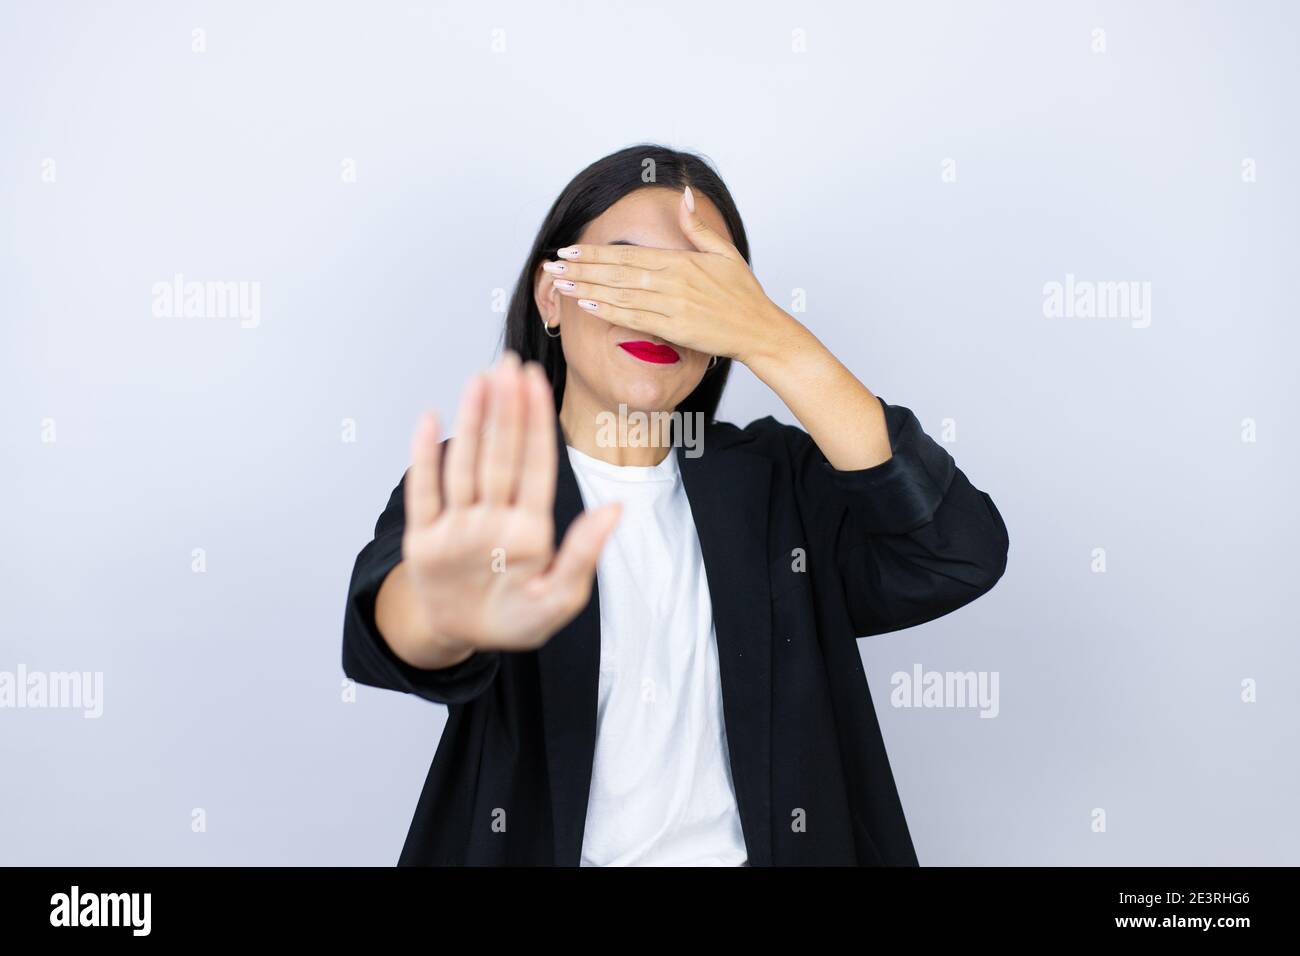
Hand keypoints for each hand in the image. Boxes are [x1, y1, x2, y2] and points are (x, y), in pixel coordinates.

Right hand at [397, 352, 621, 659]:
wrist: (462, 638)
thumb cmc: (516, 619)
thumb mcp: (559, 598)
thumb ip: (583, 554)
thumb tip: (615, 510)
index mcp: (530, 526)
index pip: (536, 465)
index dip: (536, 423)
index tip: (538, 382)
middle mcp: (494, 515)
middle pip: (501, 454)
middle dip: (507, 409)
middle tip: (510, 363)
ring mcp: (458, 523)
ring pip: (465, 464)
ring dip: (472, 422)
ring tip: (480, 380)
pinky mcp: (425, 536)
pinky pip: (425, 492)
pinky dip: (424, 458)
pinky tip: (430, 420)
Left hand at [542, 187, 797, 365]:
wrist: (760, 330)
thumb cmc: (744, 295)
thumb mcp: (724, 253)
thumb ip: (698, 227)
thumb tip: (684, 195)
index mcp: (681, 260)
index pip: (628, 253)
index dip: (596, 251)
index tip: (570, 249)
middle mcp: (672, 280)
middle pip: (617, 271)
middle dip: (581, 267)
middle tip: (552, 265)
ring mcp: (672, 305)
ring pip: (620, 293)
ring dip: (587, 287)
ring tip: (560, 283)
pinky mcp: (675, 328)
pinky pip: (634, 318)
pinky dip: (609, 310)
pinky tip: (587, 305)